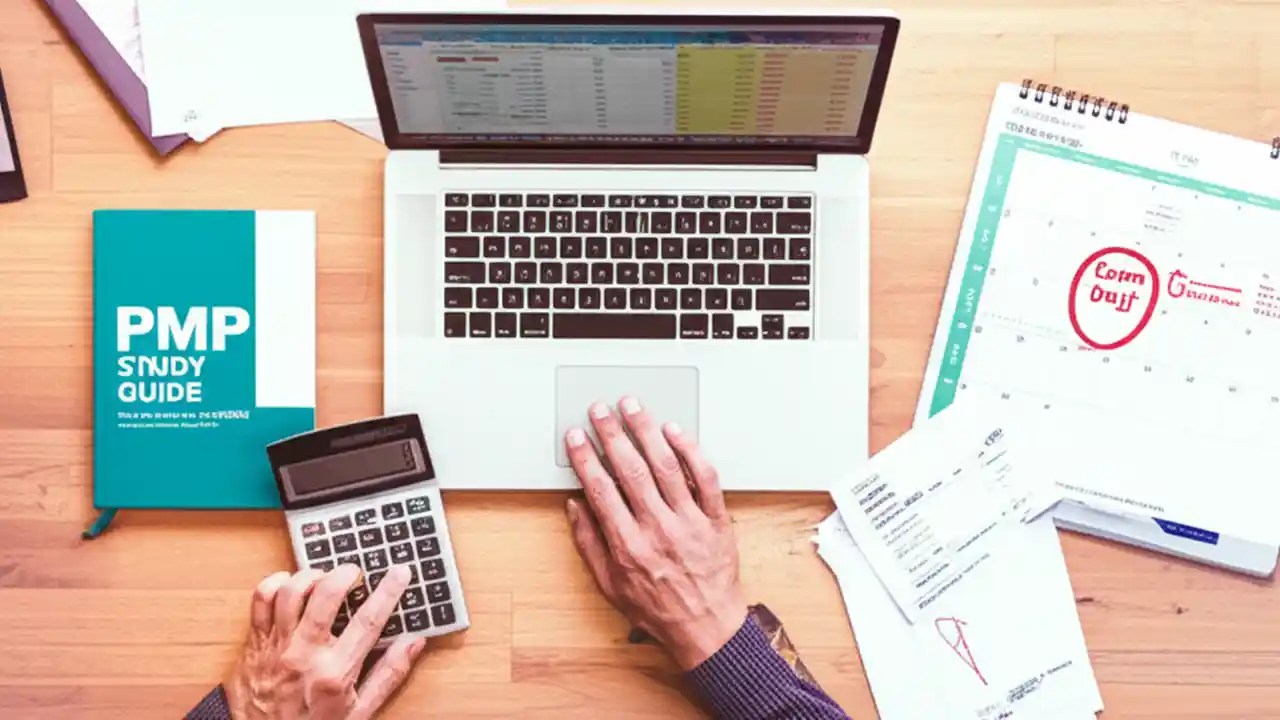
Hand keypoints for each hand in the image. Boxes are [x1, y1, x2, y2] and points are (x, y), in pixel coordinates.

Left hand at [225, 564, 424, 718]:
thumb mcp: (358, 712)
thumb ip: (388, 676)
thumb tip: (413, 644)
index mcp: (335, 672)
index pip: (368, 621)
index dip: (388, 591)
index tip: (400, 572)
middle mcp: (305, 654)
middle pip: (326, 595)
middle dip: (345, 573)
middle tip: (355, 571)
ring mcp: (277, 646)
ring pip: (292, 592)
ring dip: (311, 576)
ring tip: (323, 577)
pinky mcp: (256, 642)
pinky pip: (261, 600)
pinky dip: (275, 583)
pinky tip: (290, 584)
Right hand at [564, 396, 746, 670]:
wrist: (708, 628)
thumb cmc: (659, 609)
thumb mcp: (610, 586)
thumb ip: (589, 543)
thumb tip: (575, 506)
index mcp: (628, 545)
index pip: (601, 489)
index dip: (585, 458)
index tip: (575, 437)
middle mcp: (658, 528)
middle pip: (631, 469)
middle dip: (612, 434)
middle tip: (600, 410)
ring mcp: (689, 521)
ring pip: (667, 465)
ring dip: (647, 431)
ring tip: (633, 407)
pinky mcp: (715, 519)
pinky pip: (705, 477)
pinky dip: (691, 451)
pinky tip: (675, 431)